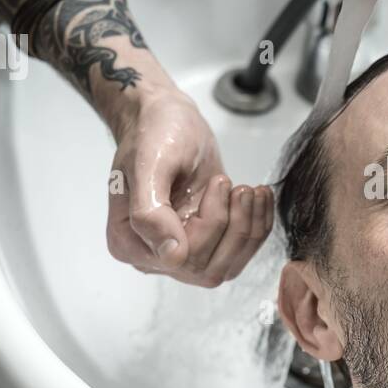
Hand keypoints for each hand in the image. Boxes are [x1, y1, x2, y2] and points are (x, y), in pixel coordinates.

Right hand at [105, 85, 273, 286]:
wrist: (166, 119)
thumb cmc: (153, 134)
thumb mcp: (149, 165)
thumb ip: (151, 213)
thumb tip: (171, 257)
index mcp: (129, 243)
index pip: (183, 259)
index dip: (211, 225)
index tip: (219, 182)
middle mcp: (155, 257)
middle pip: (209, 269)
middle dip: (234, 227)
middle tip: (240, 187)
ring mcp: (182, 251)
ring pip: (229, 265)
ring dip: (250, 228)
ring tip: (250, 190)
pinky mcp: (207, 241)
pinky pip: (239, 253)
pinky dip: (257, 227)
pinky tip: (258, 198)